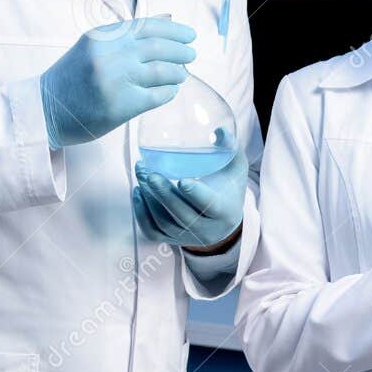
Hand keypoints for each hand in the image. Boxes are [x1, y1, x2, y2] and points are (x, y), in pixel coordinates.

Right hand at [41, 17, 195, 149]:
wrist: (46, 109)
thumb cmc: (72, 78)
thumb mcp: (93, 47)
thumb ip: (127, 35)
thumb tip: (167, 20)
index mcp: (103, 36)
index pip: (148, 26)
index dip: (174, 30)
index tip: (189, 35)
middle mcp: (111, 54)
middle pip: (159, 47)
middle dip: (182, 50)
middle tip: (191, 54)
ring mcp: (117, 80)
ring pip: (162, 71)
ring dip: (178, 72)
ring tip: (181, 74)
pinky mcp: (122, 105)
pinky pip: (157, 95)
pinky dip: (169, 92)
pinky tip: (170, 91)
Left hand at [132, 136, 246, 249]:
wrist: (223, 219)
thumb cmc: (228, 186)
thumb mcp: (234, 167)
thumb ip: (229, 148)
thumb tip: (219, 130)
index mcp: (226, 212)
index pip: (211, 206)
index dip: (197, 195)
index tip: (183, 180)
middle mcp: (207, 230)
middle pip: (182, 215)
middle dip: (163, 194)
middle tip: (149, 173)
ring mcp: (188, 238)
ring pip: (164, 223)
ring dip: (149, 200)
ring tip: (141, 175)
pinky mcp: (172, 241)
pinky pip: (152, 231)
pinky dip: (141, 213)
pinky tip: (138, 192)